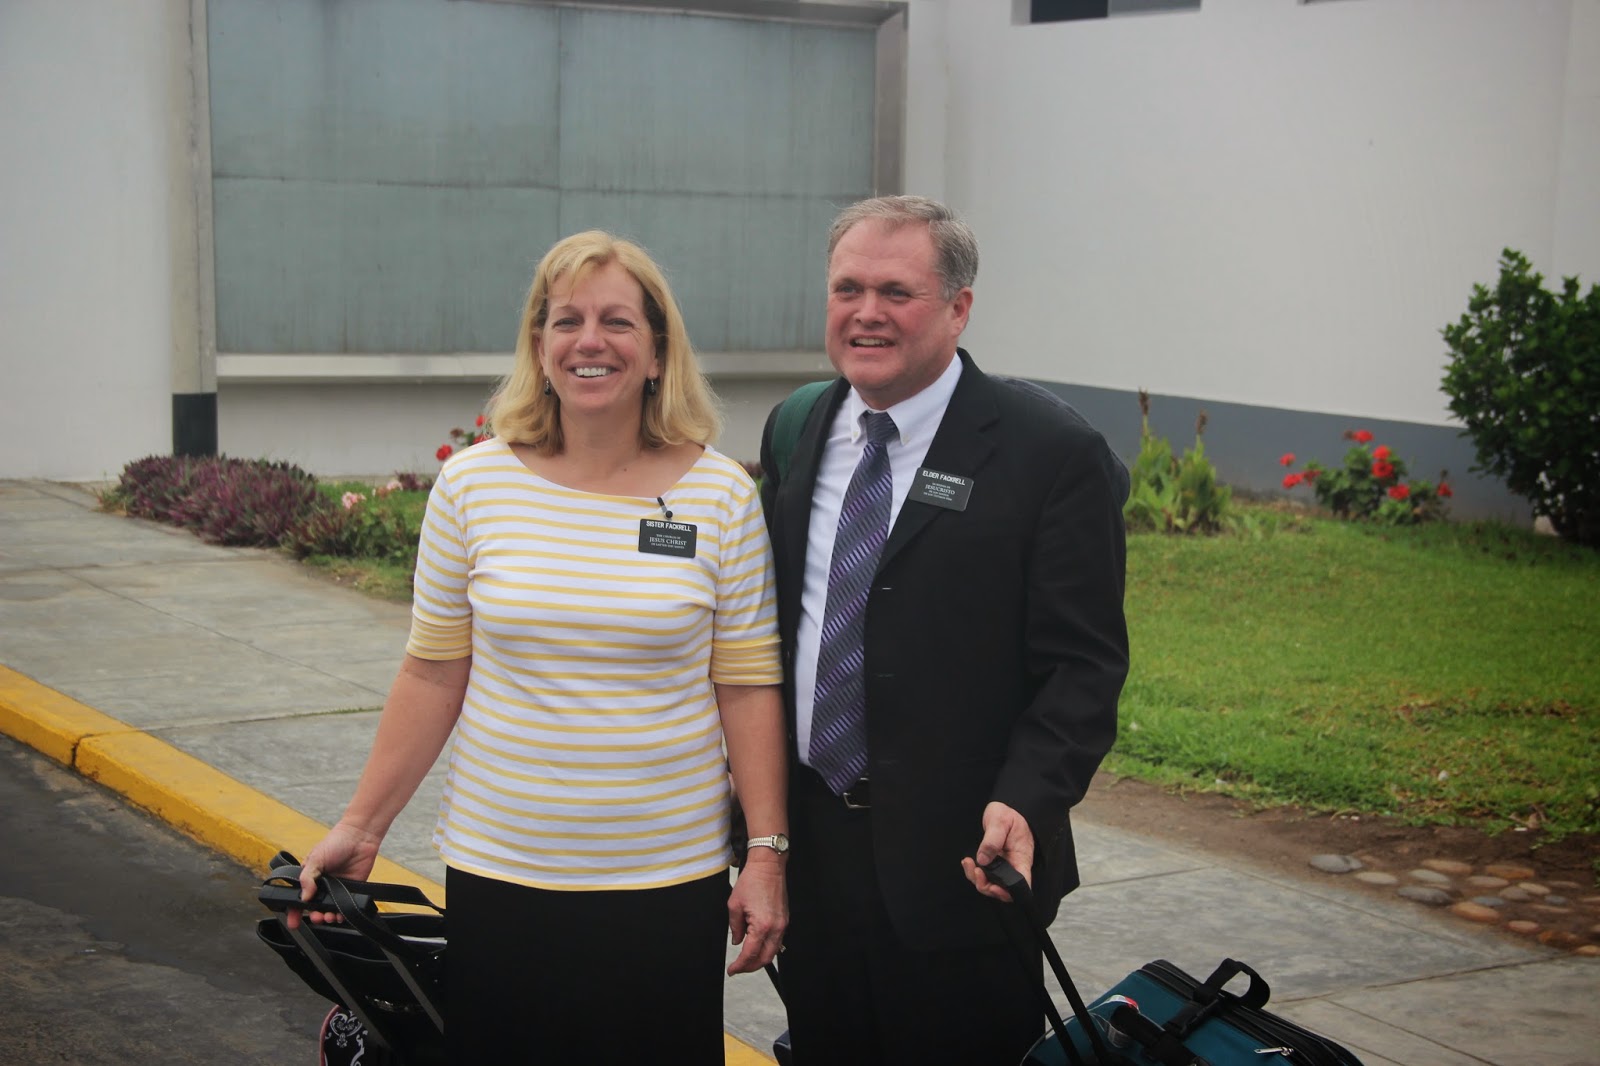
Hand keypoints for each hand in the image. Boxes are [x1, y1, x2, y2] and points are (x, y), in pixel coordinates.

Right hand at [287, 822, 381, 929]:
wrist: (360, 836)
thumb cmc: (335, 842)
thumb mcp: (315, 859)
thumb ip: (307, 879)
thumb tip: (304, 898)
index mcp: (310, 878)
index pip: (299, 897)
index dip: (295, 911)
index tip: (293, 922)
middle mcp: (323, 885)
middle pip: (315, 907)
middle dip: (314, 915)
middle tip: (316, 916)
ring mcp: (337, 888)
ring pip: (330, 909)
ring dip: (327, 917)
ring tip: (328, 916)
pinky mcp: (352, 890)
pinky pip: (346, 906)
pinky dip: (342, 914)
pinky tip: (340, 915)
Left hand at [726, 853, 787, 974]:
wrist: (768, 866)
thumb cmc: (752, 881)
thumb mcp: (734, 905)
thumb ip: (735, 927)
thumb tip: (737, 940)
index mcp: (762, 925)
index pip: (750, 954)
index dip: (740, 965)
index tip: (732, 970)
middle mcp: (776, 927)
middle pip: (765, 958)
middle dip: (751, 966)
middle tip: (739, 967)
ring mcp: (783, 924)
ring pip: (773, 951)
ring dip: (759, 958)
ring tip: (746, 958)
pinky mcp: (785, 920)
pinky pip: (777, 941)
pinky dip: (766, 947)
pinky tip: (756, 945)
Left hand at [959, 802, 1033, 902]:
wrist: (1005, 806)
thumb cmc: (1008, 813)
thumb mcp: (1000, 821)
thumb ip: (992, 840)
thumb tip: (983, 860)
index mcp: (1021, 858)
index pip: (1022, 884)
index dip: (1009, 892)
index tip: (994, 887)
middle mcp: (1013, 865)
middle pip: (1003, 889)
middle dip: (986, 886)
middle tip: (975, 871)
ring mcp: (1003, 865)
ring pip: (991, 883)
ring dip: (977, 879)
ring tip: (968, 863)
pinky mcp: (993, 862)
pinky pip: (984, 874)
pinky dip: (974, 872)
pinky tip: (968, 862)